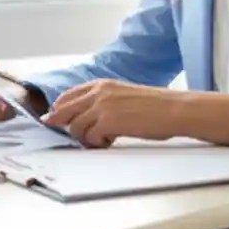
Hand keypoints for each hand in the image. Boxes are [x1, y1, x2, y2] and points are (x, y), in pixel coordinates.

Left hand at [42, 80, 186, 147]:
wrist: (173, 109)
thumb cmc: (155, 106)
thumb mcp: (123, 95)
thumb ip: (102, 102)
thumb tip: (83, 118)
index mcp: (101, 84)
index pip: (67, 96)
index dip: (59, 110)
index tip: (55, 121)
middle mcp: (98, 92)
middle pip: (63, 111)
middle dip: (63, 126)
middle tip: (74, 136)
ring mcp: (102, 106)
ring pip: (74, 127)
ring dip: (85, 138)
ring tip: (104, 139)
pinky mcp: (108, 122)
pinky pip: (89, 137)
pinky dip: (96, 143)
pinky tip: (111, 141)